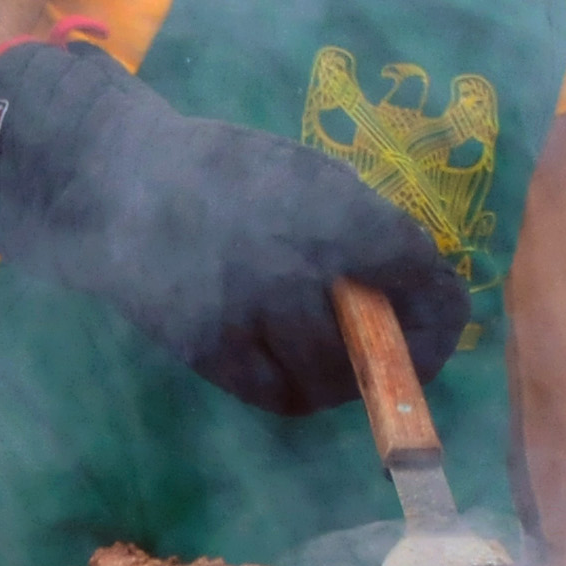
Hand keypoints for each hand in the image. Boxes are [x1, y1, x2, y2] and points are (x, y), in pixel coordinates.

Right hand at [0, 36, 472, 417]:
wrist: (120, 180)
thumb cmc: (225, 169)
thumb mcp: (307, 173)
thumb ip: (362, 225)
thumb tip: (415, 281)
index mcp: (331, 208)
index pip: (418, 272)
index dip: (443, 307)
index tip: (445, 317)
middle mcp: (297, 265)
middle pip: (379, 339)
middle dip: (404, 353)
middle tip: (407, 354)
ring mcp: (251, 314)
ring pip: (330, 377)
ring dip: (354, 379)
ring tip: (356, 366)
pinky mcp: (210, 350)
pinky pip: (278, 396)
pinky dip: (304, 393)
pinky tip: (307, 376)